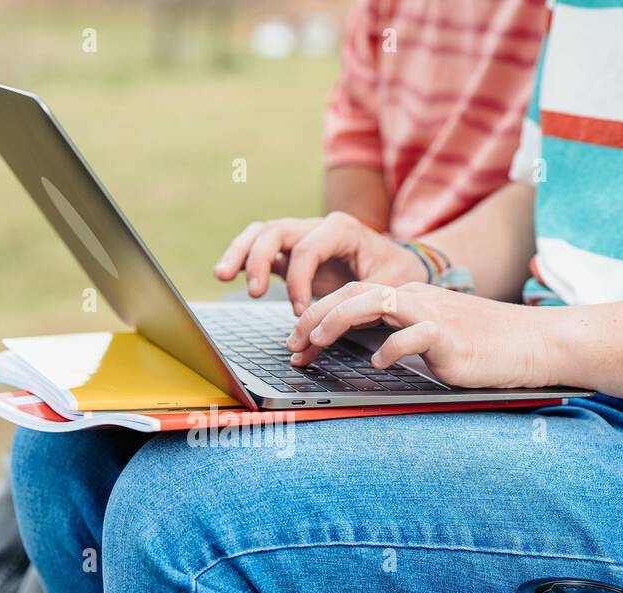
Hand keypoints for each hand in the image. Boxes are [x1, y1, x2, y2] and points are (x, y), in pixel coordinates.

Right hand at [212, 211, 425, 313]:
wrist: (401, 264)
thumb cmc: (395, 274)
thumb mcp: (388, 288)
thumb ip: (355, 309)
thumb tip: (324, 337)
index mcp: (341, 228)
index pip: (307, 249)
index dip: (299, 282)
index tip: (301, 312)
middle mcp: (316, 227)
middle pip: (276, 231)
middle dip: (259, 259)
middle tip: (253, 292)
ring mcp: (300, 237)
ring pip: (261, 234)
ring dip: (240, 253)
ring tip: (221, 275)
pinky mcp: (290, 253)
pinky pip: (260, 248)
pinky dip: (242, 258)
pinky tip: (226, 274)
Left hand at [286, 281, 556, 388]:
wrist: (529, 344)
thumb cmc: (480, 346)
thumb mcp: (431, 338)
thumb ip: (399, 337)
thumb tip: (365, 355)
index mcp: (408, 297)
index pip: (352, 295)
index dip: (318, 314)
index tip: (296, 340)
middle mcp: (415, 299)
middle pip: (353, 294)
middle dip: (314, 318)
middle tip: (292, 345)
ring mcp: (431, 314)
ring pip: (374, 303)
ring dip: (337, 322)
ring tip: (316, 343)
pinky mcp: (448, 336)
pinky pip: (411, 336)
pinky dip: (390, 349)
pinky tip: (378, 364)